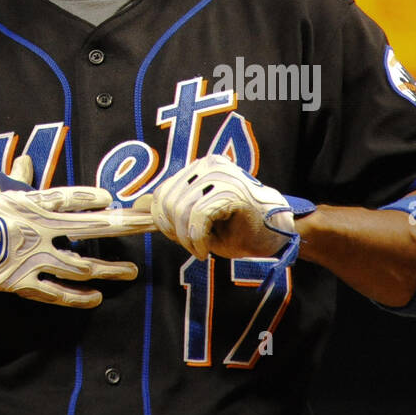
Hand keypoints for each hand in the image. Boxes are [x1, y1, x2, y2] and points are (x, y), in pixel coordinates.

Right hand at [0, 157, 155, 306]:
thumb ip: (15, 178)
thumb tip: (27, 160)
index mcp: (28, 202)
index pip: (70, 198)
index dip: (95, 198)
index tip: (116, 199)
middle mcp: (36, 228)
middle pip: (89, 226)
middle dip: (122, 225)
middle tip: (147, 225)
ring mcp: (29, 257)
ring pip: (79, 265)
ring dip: (108, 269)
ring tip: (131, 271)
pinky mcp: (18, 282)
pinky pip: (54, 292)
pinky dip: (77, 296)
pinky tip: (96, 297)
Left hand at [151, 154, 294, 260]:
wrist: (278, 233)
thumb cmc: (239, 227)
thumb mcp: (198, 217)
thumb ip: (172, 208)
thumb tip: (137, 205)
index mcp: (201, 167)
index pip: (163, 191)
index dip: (163, 220)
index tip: (179, 237)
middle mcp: (210, 165)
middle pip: (169, 201)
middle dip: (174, 231)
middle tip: (192, 246)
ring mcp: (222, 176)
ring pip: (182, 209)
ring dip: (187, 238)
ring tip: (200, 249)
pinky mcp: (232, 192)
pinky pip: (199, 217)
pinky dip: (198, 239)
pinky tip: (206, 250)